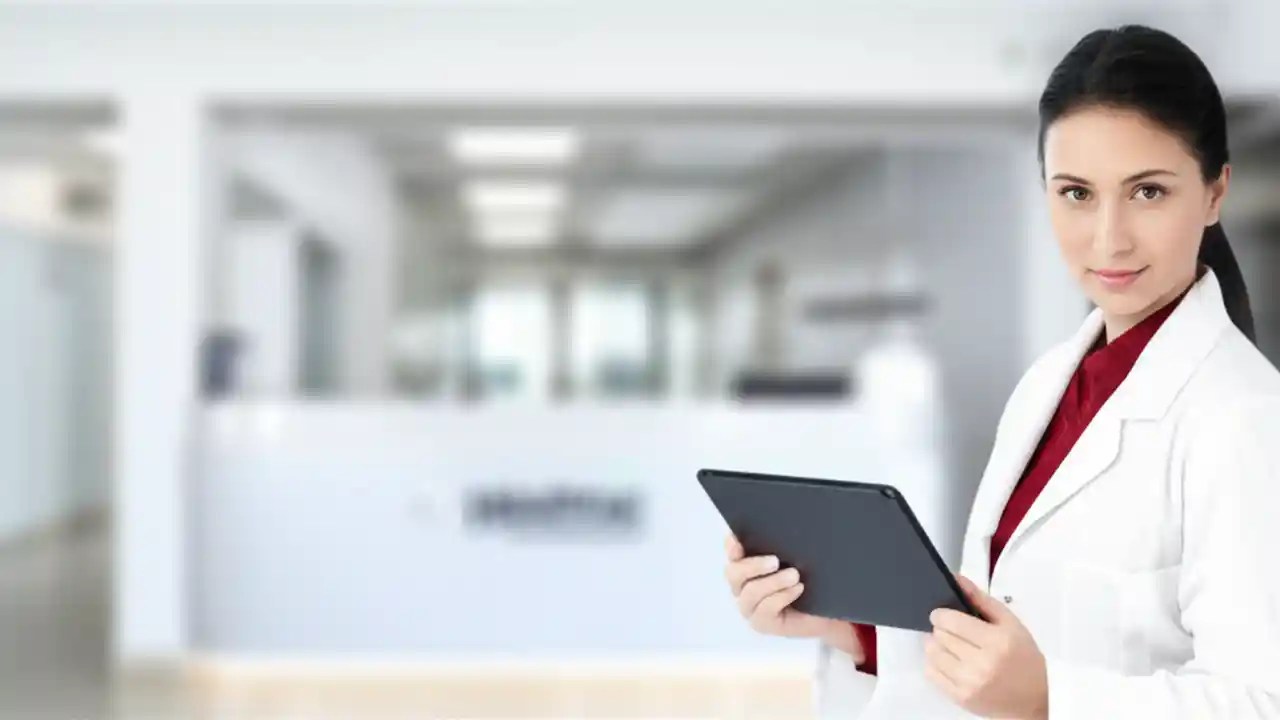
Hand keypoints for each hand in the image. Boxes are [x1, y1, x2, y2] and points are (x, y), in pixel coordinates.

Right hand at [723, 533, 862, 660]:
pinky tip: (798, 589)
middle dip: (753, 565)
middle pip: (733, 574)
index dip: (731, 546)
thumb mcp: (795, 560)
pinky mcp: (761, 624)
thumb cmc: (808, 582)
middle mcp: (741, 588)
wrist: (825, 613)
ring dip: (774, 581)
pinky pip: (766, 608)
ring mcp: (749, 608)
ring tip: (795, 575)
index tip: (737, 539)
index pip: (732, 554)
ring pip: (750, 592)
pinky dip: (782, 596)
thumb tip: (778, 528)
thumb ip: (781, 548)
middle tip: (775, 560)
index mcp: (746, 567)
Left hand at [924, 575, 1047, 719]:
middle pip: (940, 636)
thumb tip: (956, 579)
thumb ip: (980, 598)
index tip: (942, 614)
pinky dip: (935, 664)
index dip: (941, 614)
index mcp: (997, 642)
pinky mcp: (961, 699)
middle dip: (941, 629)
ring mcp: (970, 684)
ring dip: (936, 645)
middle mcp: (982, 664)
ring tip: (950, 645)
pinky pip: (931, 673)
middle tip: (951, 630)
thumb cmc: (1023, 656)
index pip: (951, 621)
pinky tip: (949, 661)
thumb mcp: (1010, 622)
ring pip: (932, 653)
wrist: (1036, 697)